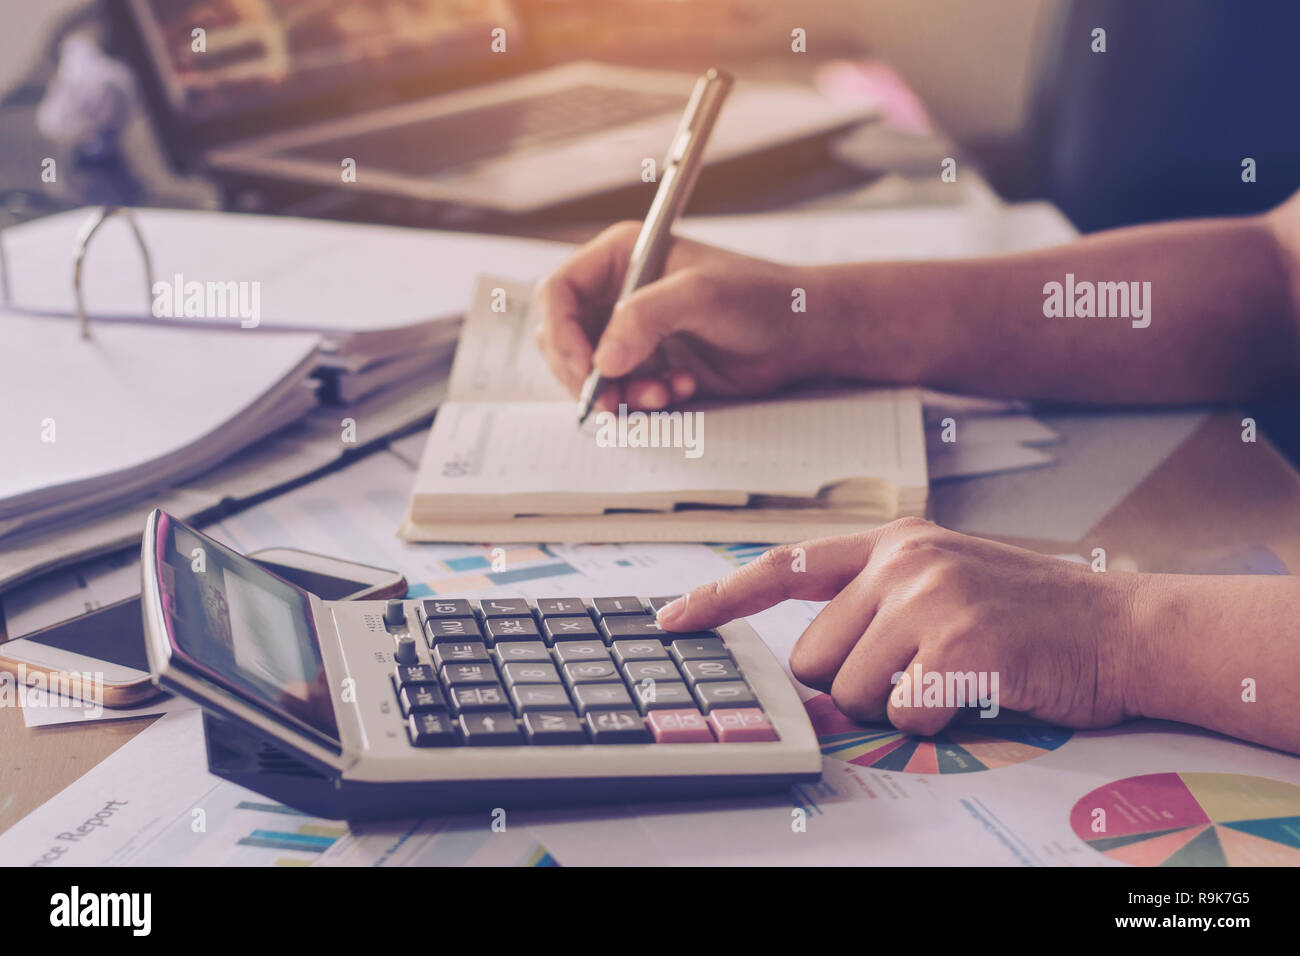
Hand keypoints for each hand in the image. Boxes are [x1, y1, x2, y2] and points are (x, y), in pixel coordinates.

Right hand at [533, 222, 842, 410]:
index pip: (559, 293)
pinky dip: (642, 399)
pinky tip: (681, 390)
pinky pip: (621, 390)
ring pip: (590, 371)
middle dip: (584, 374)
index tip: (585, 371)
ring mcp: (633, 330)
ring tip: (659, 396)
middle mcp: (619, 291)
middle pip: (563, 338)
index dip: (561, 334)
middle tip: (610, 402)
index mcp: (622, 256)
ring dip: (618, 392)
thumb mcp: (701, 296)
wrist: (802, 335)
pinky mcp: (650, 363)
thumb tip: (602, 361)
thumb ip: (646, 319)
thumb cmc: (760, 299)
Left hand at [657, 518, 1142, 733]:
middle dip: (853, 680)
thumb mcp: (946, 583)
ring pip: (852, 691)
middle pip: (814, 656)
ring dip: (896, 702)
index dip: (721, 599)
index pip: (784, 565)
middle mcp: (903, 561)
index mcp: (895, 542)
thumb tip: (810, 673)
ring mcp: (928, 600)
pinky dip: (935, 720)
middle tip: (921, 668)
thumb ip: (874, 609)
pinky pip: (902, 714)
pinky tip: (977, 689)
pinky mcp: (954, 647)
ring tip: (955, 674)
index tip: (673, 622)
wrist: (1123, 629)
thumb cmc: (1031, 616)